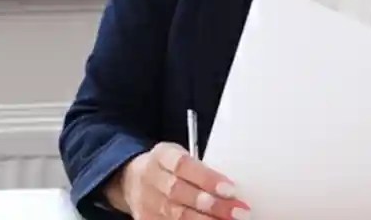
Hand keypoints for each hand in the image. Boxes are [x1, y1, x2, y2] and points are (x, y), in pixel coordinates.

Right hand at [106, 142, 250, 218]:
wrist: (132, 181)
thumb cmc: (167, 168)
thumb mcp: (180, 157)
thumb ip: (201, 169)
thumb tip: (233, 188)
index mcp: (161, 155)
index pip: (183, 164)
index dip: (206, 178)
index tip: (230, 189)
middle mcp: (150, 178)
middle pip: (179, 192)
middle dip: (211, 204)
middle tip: (237, 211)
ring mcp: (145, 202)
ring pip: (176, 214)